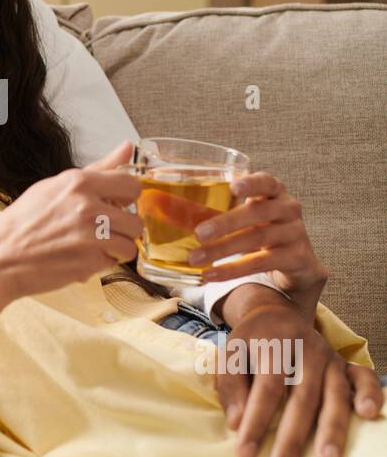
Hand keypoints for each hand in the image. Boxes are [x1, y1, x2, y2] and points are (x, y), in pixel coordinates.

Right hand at [0, 140, 142, 303]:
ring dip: (115, 247)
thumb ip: (98, 168)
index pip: (132, 185)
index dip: (127, 198)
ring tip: (92, 245)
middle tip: (102, 229)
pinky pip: (114, 263)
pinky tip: (81, 257)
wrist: (0, 258)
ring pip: (130, 244)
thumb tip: (128, 147)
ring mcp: (91, 237)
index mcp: (80, 183)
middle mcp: (88, 207)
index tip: (117, 204)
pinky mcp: (89, 263)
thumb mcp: (56, 185)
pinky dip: (101, 263)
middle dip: (123, 227)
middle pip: (136, 220)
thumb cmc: (23, 222)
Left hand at [189, 171, 328, 322]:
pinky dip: (234, 269)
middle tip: (198, 233)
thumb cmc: (258, 230)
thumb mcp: (242, 217)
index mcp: (274, 192)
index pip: (266, 181)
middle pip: (258, 212)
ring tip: (196, 259)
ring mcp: (296, 233)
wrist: (297, 263)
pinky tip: (212, 274)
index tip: (233, 186)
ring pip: (258, 239)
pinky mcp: (298, 258)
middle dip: (226, 222)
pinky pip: (263, 262)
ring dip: (223, 249)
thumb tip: (159, 206)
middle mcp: (289, 209)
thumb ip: (212, 209)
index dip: (251, 183)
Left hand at [212, 298, 382, 456]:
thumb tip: (236, 423)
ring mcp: (329, 358)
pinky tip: (369, 415)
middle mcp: (307, 351)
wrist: (275, 313)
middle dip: (292, 442)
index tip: (244, 455)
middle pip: (302, 400)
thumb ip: (230, 386)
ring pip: (334, 396)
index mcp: (275, 346)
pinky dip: (370, 394)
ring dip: (332, 431)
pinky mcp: (345, 364)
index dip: (255, 423)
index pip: (267, 390)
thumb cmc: (250, 343)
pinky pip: (363, 377)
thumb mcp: (230, 354)